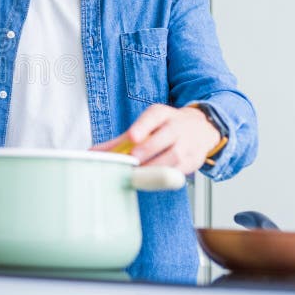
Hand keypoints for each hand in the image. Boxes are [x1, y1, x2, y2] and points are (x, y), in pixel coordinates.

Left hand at [91, 104, 220, 174]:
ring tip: (138, 174)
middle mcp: (177, 126)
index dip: (142, 126)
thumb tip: (93, 153)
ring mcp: (188, 143)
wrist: (201, 128)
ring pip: (174, 156)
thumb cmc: (167, 126)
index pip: (153, 116)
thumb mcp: (146, 124)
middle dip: (147, 150)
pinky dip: (165, 176)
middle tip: (133, 160)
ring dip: (155, 166)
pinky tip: (152, 179)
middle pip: (164, 138)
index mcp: (162, 114)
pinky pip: (180, 170)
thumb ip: (120, 140)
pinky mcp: (194, 160)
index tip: (132, 136)